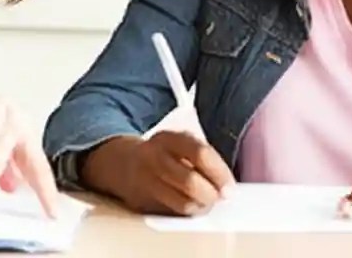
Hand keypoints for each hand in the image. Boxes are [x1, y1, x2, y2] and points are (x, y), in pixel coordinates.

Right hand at [83, 131, 234, 215]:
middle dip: (210, 194)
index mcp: (168, 138)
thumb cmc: (162, 155)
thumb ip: (203, 159)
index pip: (200, 154)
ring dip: (200, 206)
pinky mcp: (141, 200)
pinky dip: (186, 211)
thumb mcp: (179, 145)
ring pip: (182, 202)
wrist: (122, 163)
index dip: (219, 174)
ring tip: (205, 202)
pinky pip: (171, 212)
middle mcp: (154, 157)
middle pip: (190, 181)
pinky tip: (189, 205)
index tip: (229, 188)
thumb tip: (226, 186)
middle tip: (218, 197)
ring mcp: (145, 179)